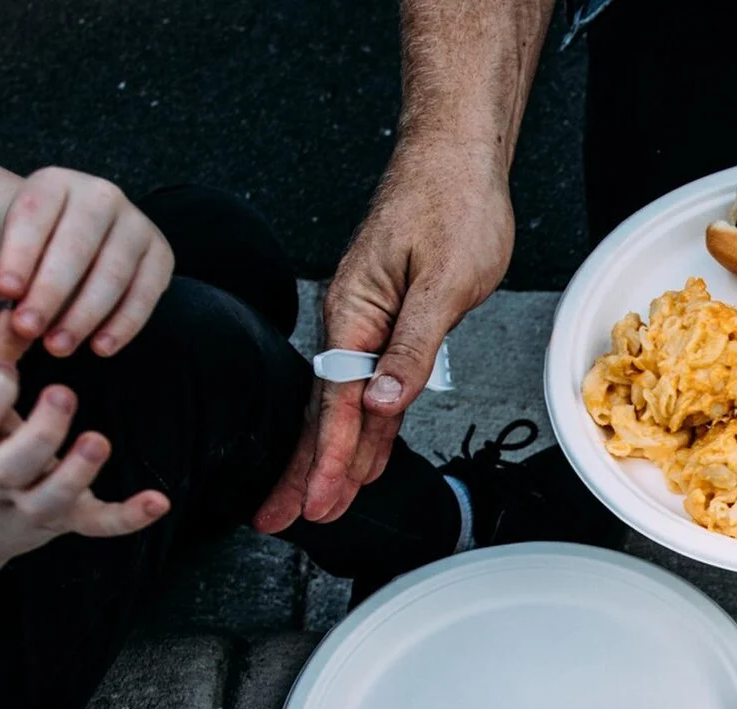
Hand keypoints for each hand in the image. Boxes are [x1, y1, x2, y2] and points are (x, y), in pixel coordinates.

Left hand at [0, 167, 174, 356]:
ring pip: (112, 274)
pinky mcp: (162, 254)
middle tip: (27, 329)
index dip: (19, 255)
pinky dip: (123, 325)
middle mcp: (101, 196)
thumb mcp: (16, 246)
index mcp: (55, 183)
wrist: (76, 238)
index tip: (4, 292)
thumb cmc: (39, 248)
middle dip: (49, 293)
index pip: (34, 216)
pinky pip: (145, 294)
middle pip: (75, 248)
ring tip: (58, 346)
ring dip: (84, 316)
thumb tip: (13, 318)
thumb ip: (13, 277)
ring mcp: (137, 224)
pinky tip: (100, 347)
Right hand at [0, 310, 169, 573]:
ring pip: (51, 498)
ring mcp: (26, 505)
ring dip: (77, 473)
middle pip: (13, 463)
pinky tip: (159, 501)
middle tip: (62, 393)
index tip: (7, 370)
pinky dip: (128, 518)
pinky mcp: (61, 524)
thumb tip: (18, 305)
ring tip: (97, 440)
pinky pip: (96, 525)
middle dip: (39, 432)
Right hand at [254, 143, 512, 530]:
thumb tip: (383, 402)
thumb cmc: (453, 206)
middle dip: (306, 471)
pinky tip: (363, 455)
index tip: (319, 504)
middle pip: (325, 412)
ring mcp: (365, 321)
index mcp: (357, 313)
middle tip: (280, 520)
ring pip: (343, 404)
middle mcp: (351, 320)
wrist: (455, 160)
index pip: (340, 404)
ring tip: (314, 504)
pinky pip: (365, 385)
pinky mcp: (384, 320)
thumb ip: (413, 348)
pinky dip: (362, 426)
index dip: (332, 460)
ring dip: (331, 457)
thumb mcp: (443, 283)